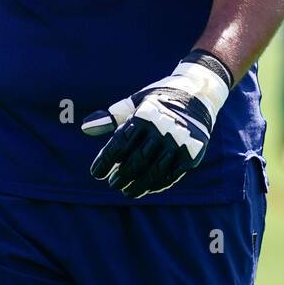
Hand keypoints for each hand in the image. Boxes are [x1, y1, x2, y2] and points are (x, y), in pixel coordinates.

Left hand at [82, 50, 232, 198]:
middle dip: (121, 176)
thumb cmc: (159, 99)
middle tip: (113, 184)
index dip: (105, 162)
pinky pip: (171, 176)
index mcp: (144, 116)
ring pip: (153, 172)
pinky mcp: (191, 154)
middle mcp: (161, 130)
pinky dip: (158, 185)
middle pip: (135, 161)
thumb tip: (84, 128)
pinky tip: (148, 189)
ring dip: (138, 185)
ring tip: (127, 191)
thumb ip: (110, 117)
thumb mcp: (135, 102)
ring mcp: (178, 143)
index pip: (119, 144)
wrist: (199, 93)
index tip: (95, 174)